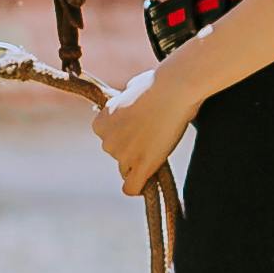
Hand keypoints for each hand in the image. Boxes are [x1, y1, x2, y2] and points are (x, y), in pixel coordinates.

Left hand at [91, 60, 194, 196]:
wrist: (173, 90)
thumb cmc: (156, 84)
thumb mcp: (131, 88)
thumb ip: (125, 100)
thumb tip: (128, 96)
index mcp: (101, 122)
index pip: (108, 138)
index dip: (124, 135)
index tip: (139, 129)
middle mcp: (107, 141)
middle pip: (117, 155)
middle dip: (132, 150)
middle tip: (153, 137)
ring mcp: (123, 156)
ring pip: (127, 170)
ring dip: (139, 164)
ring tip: (158, 148)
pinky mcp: (141, 166)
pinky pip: (132, 188)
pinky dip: (137, 188)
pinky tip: (145, 184)